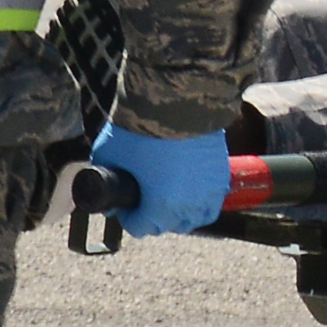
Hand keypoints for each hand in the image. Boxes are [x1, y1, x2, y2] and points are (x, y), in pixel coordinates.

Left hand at [90, 121, 231, 237]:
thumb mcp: (109, 156)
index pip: (141, 228)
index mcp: (160, 206)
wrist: (177, 99)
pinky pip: (212, 201)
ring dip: (180, 214)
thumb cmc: (141, 128)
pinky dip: (199, 200)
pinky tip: (189, 188)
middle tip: (144, 197)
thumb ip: (104, 182)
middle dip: (153, 216)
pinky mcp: (222, 174)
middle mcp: (188, 205)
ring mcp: (209, 191)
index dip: (128, 216)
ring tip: (168, 197)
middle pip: (168, 226)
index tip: (124, 202)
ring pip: (194, 218)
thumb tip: (107, 202)